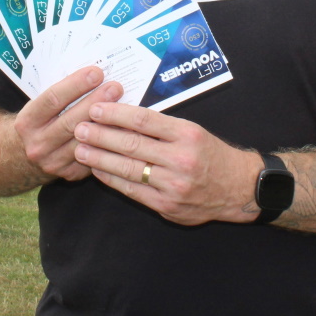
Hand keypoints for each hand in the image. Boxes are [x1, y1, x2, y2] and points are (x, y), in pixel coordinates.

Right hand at [13, 67, 122, 182]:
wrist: (22, 158)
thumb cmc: (39, 123)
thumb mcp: (37, 108)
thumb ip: (60, 95)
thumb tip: (93, 75)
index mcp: (27, 122)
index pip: (53, 99)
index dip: (76, 85)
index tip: (96, 73)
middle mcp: (38, 144)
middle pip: (71, 121)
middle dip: (96, 102)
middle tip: (115, 87)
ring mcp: (53, 162)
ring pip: (84, 141)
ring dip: (106, 124)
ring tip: (123, 107)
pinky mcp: (69, 174)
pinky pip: (93, 157)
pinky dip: (108, 143)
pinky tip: (122, 130)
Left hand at [73, 102, 260, 225]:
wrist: (237, 188)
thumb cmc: (211, 154)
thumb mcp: (192, 131)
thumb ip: (161, 126)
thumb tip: (122, 116)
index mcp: (187, 134)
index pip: (143, 120)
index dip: (115, 114)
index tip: (95, 109)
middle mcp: (181, 159)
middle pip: (131, 145)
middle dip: (100, 136)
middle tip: (78, 128)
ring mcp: (173, 185)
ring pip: (128, 169)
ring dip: (99, 159)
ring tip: (80, 149)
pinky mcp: (167, 206)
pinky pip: (133, 190)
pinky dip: (112, 179)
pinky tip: (98, 170)